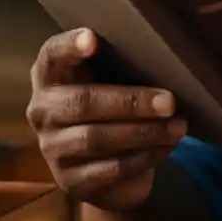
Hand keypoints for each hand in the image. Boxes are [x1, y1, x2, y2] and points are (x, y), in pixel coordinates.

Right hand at [26, 27, 187, 211]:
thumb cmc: (113, 106)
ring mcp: (53, 149)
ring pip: (96, 138)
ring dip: (143, 132)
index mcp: (50, 76)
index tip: (93, 39)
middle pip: (82, 102)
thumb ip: (122, 63)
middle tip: (169, 101)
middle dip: (130, 102)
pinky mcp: (71, 182)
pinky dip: (144, 157)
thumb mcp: (112, 80)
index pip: (52, 55)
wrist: (106, 166)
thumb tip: (165, 54)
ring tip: (178, 126)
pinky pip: (110, 169)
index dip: (70, 46)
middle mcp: (43, 110)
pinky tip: (167, 146)